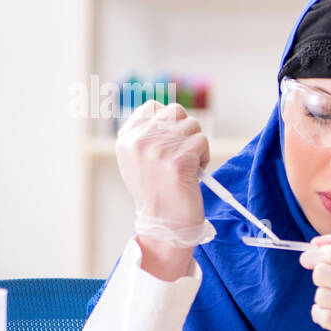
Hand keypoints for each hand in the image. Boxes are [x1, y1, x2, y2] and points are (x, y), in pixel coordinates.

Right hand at [115, 101, 213, 247]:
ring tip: (187, 166)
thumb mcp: (139, 159)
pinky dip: (204, 157)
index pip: (153, 107)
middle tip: (183, 153)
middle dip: (186, 130)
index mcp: (126, 139)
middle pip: (176, 112)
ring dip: (196, 145)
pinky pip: (202, 141)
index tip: (172, 140)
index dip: (170, 121)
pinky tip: (194, 173)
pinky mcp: (178, 159)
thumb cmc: (157, 191)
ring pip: (192, 125)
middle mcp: (139, 141)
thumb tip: (165, 111)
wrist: (165, 223)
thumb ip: (146, 134)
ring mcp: (158, 149)